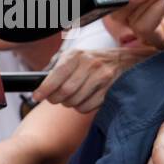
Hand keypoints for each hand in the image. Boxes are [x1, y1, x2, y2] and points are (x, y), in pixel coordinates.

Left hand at [32, 47, 152, 114]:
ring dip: (69, 104)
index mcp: (76, 55)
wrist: (126, 61)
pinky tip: (84, 99)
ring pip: (75, 101)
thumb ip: (58, 70)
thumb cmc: (94, 61)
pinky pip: (87, 107)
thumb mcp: (75, 58)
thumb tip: (39, 89)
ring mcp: (102, 77)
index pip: (56, 75)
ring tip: (71, 98)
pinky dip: (81, 108)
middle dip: (56, 99)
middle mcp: (90, 64)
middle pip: (65, 92)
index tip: (37, 97)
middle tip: (55, 98)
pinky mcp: (110, 90)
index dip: (44, 89)